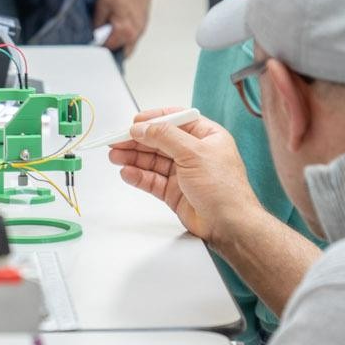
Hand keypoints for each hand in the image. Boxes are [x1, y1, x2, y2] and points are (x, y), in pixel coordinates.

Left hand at [94, 0, 155, 54]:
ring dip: (119, 38)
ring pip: (129, 40)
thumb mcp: (102, 5)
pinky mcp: (144, 15)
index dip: (98, 48)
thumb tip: (94, 31)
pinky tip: (116, 19)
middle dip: (112, 48)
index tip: (91, 45)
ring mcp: (143, 23)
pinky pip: (134, 29)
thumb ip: (97, 23)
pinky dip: (125, 29)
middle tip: (99, 41)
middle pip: (123, 50)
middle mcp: (138, 30)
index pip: (110, 49)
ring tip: (106, 28)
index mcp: (127, 31)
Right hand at [109, 110, 256, 241]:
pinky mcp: (175, 192)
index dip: (154, 120)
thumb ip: (165, 137)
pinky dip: (138, 176)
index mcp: (206, 136)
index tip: (135, 123)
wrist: (229, 225)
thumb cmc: (224, 189)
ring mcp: (184, 173)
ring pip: (153, 161)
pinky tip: (127, 172)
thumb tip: (143, 127)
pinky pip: (152, 180)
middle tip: (116, 141)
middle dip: (137, 140)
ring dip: (133, 158)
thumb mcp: (194, 153)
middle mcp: (194, 152)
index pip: (175, 120)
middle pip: (160, 141)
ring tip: (115, 156)